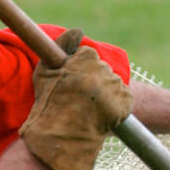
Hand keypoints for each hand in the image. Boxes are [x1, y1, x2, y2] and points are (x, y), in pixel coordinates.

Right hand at [19, 28, 132, 169]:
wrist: (59, 138)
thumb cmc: (48, 105)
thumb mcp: (45, 72)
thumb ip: (61, 46)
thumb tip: (77, 31)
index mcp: (85, 60)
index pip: (89, 56)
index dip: (81, 69)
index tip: (74, 82)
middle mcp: (102, 71)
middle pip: (102, 70)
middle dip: (94, 82)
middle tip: (80, 99)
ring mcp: (114, 88)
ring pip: (113, 85)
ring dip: (105, 94)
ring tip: (89, 110)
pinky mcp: (124, 105)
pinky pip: (124, 100)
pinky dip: (116, 107)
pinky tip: (101, 115)